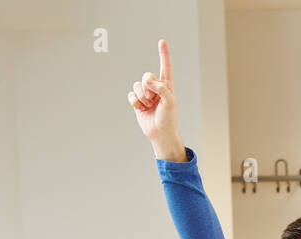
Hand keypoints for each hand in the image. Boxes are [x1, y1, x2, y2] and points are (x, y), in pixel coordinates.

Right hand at [127, 39, 183, 158]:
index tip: (162, 41)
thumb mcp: (169, 102)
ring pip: (137, 85)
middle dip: (148, 87)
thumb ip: (160, 88)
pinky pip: (131, 95)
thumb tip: (147, 80)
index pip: (165, 67)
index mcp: (167, 86)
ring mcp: (146, 94)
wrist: (160, 133)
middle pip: (146, 76)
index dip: (163, 54)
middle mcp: (156, 88)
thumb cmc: (168, 118)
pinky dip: (135, 102)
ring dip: (142, 96)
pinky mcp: (137, 102)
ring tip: (149, 106)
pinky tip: (141, 109)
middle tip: (153, 99)